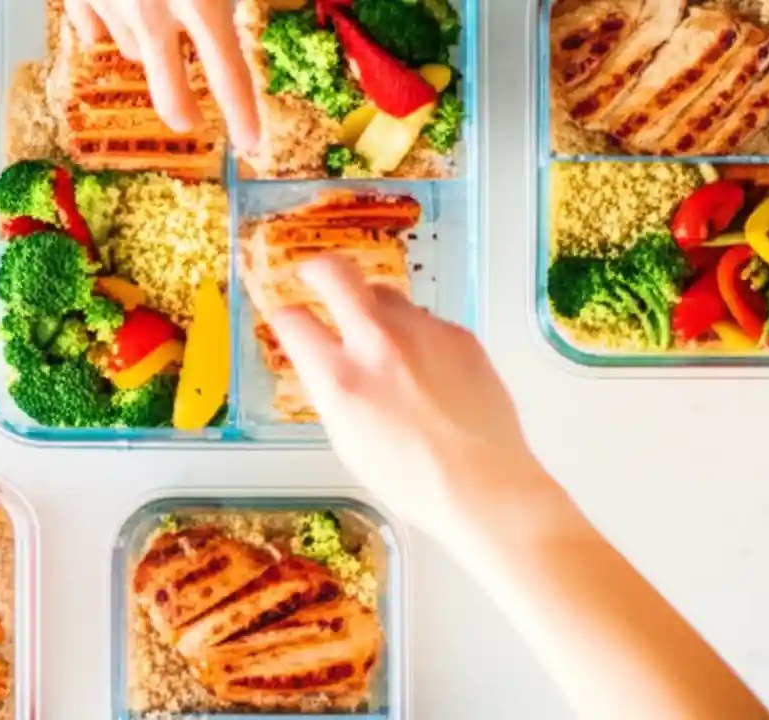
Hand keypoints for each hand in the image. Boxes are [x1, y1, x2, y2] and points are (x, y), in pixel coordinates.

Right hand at [65, 0, 259, 150]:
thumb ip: (216, 1)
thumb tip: (229, 23)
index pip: (227, 75)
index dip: (242, 114)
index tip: (251, 144)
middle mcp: (151, 12)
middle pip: (168, 90)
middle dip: (181, 110)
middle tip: (190, 120)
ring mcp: (110, 4)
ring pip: (131, 50)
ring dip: (148, 46)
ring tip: (153, 9)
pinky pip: (90, 29)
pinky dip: (104, 24)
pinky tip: (116, 7)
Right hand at [267, 255, 544, 536]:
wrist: (484, 485)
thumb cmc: (412, 478)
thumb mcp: (346, 440)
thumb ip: (330, 389)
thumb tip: (321, 360)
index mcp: (340, 378)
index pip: (293, 321)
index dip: (284, 318)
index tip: (288, 319)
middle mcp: (378, 344)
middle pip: (336, 273)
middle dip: (317, 268)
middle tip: (312, 274)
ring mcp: (423, 333)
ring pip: (384, 295)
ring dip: (371, 308)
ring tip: (379, 340)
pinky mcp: (458, 334)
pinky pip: (423, 319)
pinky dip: (414, 333)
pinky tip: (423, 368)